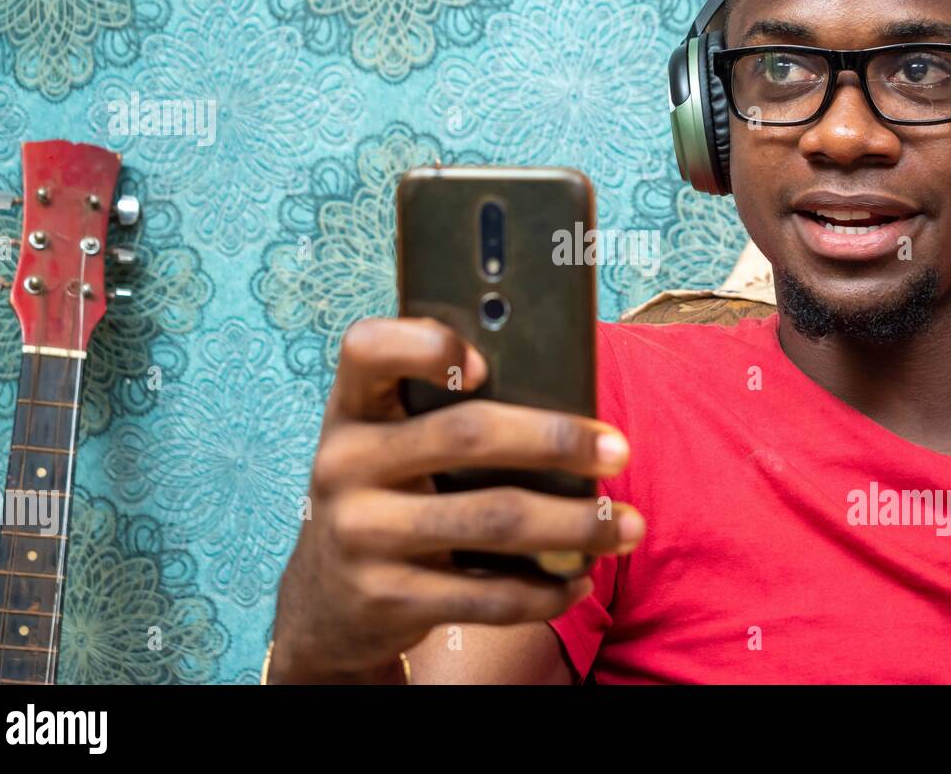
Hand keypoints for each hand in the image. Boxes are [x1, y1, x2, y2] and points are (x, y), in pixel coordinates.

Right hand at [268, 317, 643, 683]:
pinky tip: (577, 578)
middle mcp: (344, 464)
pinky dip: (546, 589)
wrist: (325, 604)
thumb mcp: (390, 446)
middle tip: (617, 451)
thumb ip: (446, 415)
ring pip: (494, 519)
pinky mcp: (385, 598)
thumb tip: (568, 409)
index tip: (488, 361)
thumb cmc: (388, 497)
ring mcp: (361, 534)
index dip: (426, 345)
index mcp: (353, 409)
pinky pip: (487, 594)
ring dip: (576, 524)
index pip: (368, 348)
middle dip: (557, 441)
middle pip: (467, 433)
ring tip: (625, 525)